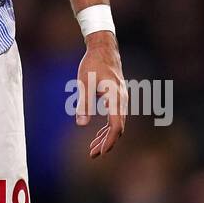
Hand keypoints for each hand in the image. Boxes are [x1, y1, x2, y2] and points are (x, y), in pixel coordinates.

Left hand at [74, 32, 126, 158]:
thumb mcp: (84, 83)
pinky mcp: (117, 98)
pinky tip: (97, 136)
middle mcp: (122, 100)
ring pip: (117, 124)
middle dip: (106, 143)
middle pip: (118, 128)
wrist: (103, 48)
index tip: (101, 152)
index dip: (109, 141)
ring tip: (92, 150)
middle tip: (92, 155)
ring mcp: (121, 99)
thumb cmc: (93, 64)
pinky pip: (115, 118)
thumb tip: (81, 124)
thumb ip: (84, 103)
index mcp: (115, 97)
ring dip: (106, 137)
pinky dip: (107, 128)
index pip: (116, 125)